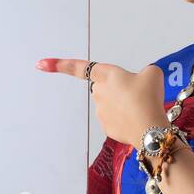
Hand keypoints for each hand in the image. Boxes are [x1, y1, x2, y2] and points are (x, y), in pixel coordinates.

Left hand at [35, 57, 169, 145]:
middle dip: (118, 89)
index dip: (59, 64)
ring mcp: (100, 111)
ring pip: (111, 103)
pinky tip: (137, 120)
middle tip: (138, 94)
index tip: (40, 64)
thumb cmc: (149, 98)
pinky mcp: (106, 127)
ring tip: (141, 108)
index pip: (79, 68)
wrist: (149, 129)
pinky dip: (125, 119)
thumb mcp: (153, 74)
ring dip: (123, 105)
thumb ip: (143, 73)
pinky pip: (115, 119)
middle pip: (105, 86)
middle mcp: (98, 92)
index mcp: (107, 75)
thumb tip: (139, 82)